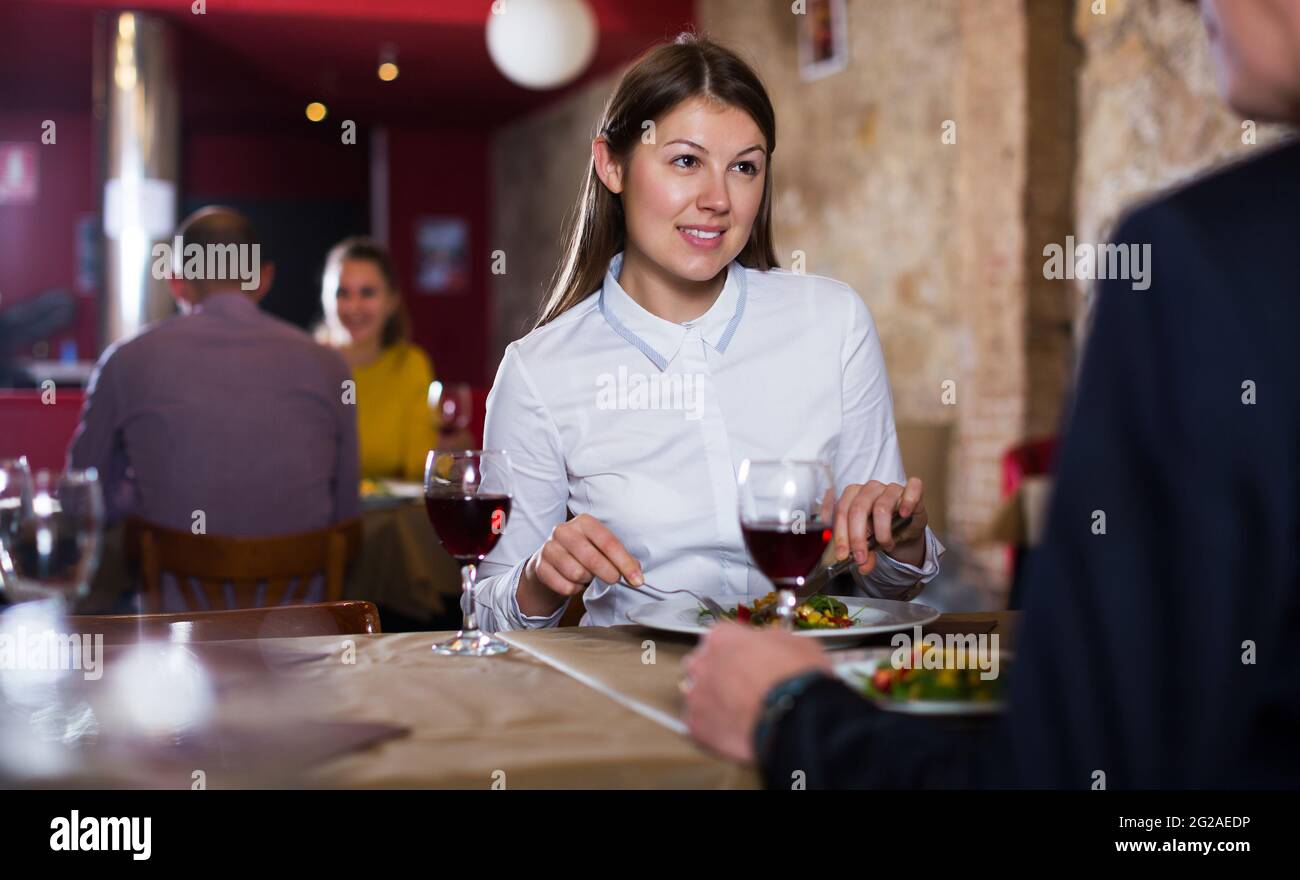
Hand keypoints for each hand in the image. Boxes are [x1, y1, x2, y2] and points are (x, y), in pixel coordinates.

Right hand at [517, 514, 642, 616]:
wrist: (550, 561)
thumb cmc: (583, 553)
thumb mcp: (602, 549)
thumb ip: (622, 559)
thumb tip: (636, 575)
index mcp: (584, 522)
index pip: (608, 542)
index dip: (625, 563)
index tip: (637, 580)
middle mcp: (564, 531)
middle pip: (592, 558)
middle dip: (609, 574)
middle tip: (613, 579)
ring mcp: (549, 548)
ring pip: (577, 573)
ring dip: (587, 580)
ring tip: (587, 575)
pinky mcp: (540, 566)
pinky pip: (565, 586)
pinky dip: (574, 589)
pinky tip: (573, 582)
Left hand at [683, 622, 831, 762]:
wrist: (797, 717)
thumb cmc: (797, 678)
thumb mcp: (793, 641)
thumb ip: (768, 640)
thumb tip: (768, 645)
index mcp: (722, 636)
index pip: (720, 638)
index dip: (738, 652)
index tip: (746, 661)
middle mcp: (702, 662)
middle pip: (703, 666)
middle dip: (720, 675)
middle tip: (744, 689)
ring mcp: (696, 695)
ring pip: (700, 697)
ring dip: (716, 702)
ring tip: (742, 713)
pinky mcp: (697, 726)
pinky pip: (701, 726)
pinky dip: (715, 729)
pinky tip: (737, 731)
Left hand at [832, 478, 927, 574]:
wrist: (906, 524)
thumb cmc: (883, 527)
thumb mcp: (870, 543)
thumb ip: (865, 553)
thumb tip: (863, 567)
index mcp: (852, 496)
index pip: (841, 511)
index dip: (840, 534)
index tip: (842, 554)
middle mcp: (870, 489)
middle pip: (858, 509)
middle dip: (857, 537)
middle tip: (860, 558)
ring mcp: (890, 488)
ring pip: (881, 507)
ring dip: (883, 532)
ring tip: (887, 545)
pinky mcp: (911, 490)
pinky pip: (911, 489)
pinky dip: (907, 502)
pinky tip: (904, 514)